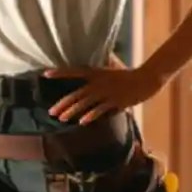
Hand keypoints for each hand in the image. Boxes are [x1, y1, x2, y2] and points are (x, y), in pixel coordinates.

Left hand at [43, 55, 165, 124]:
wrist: (146, 78)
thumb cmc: (128, 74)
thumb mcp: (110, 69)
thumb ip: (97, 73)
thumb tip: (87, 72)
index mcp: (96, 72)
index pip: (74, 71)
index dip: (60, 72)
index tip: (45, 74)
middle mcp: (99, 82)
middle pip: (77, 93)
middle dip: (63, 103)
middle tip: (50, 111)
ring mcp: (107, 92)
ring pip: (86, 103)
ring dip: (72, 111)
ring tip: (61, 118)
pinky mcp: (116, 101)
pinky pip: (101, 109)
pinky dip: (91, 115)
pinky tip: (82, 121)